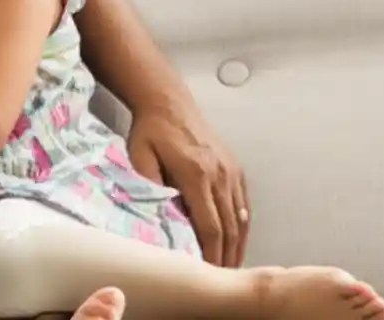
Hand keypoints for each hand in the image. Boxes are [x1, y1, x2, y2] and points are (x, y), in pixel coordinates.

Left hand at [127, 107, 249, 267]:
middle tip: (222, 280)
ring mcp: (231, 171)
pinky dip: (243, 225)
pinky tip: (238, 240)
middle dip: (227, 256)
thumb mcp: (139, 157)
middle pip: (230, 226)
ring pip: (242, 217)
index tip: (209, 274)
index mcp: (195, 174)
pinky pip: (244, 203)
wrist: (168, 103)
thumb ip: (149, 187)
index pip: (210, 225)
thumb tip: (158, 219)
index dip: (212, 253)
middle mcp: (219, 174)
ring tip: (231, 267)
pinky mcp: (236, 168)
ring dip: (238, 244)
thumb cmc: (150, 132)